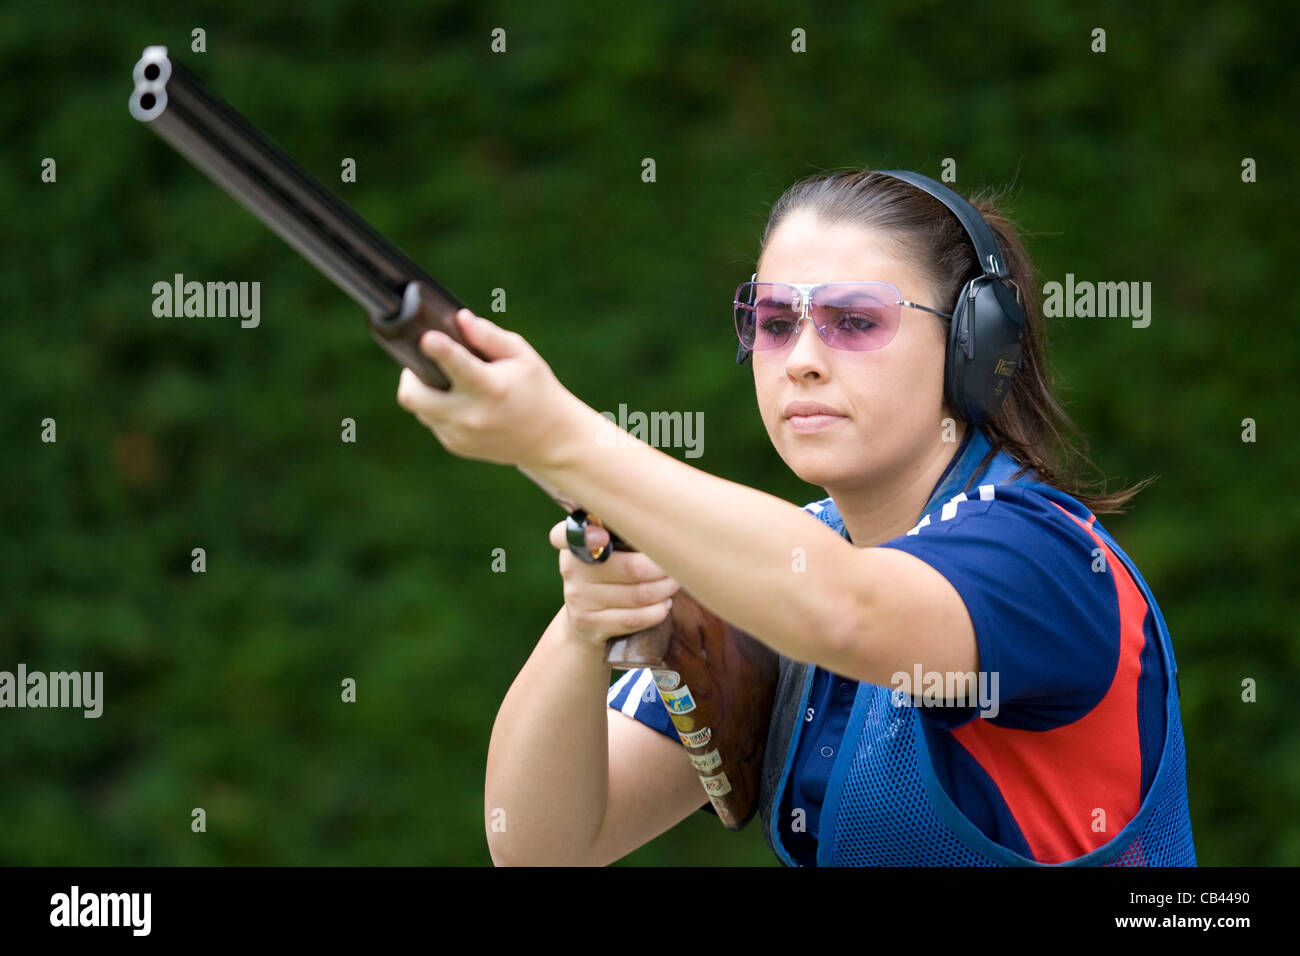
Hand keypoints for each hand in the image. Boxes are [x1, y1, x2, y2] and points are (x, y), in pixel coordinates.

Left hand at [396, 308, 583, 467]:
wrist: (551, 439)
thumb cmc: (536, 389)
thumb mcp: (523, 357)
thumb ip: (490, 336)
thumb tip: (460, 319)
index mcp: (491, 388)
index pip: (458, 367)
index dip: (439, 350)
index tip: (427, 338)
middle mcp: (472, 415)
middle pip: (413, 395)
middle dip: (410, 375)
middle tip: (424, 364)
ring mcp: (461, 434)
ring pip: (419, 408)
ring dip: (426, 392)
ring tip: (450, 384)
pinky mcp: (456, 446)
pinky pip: (432, 422)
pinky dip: (439, 409)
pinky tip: (462, 404)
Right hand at [548, 520, 679, 649]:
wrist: (587, 620)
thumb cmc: (609, 573)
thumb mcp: (608, 549)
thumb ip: (625, 533)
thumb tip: (667, 527)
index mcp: (573, 540)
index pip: (566, 533)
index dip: (588, 535)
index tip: (603, 536)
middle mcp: (571, 567)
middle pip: (631, 567)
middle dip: (664, 568)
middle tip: (679, 566)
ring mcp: (578, 597)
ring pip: (637, 594)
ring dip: (665, 590)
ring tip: (674, 584)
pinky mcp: (589, 623)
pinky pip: (632, 619)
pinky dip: (656, 612)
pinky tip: (664, 605)